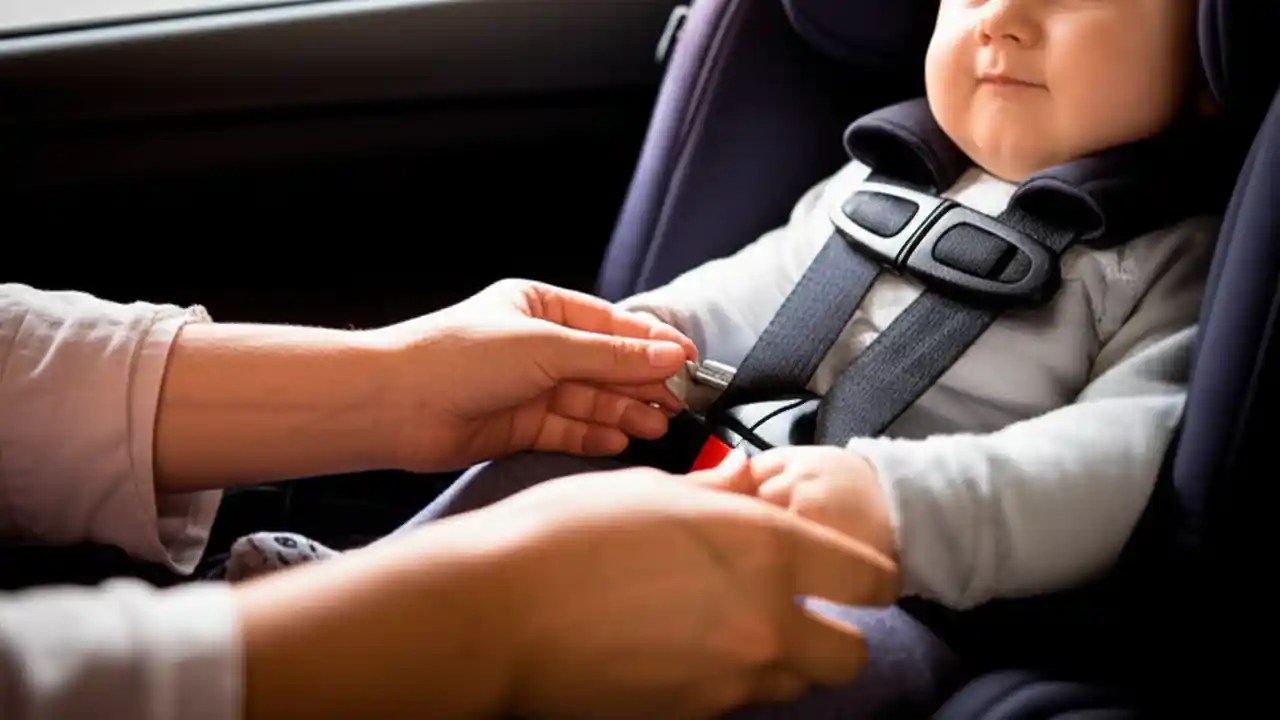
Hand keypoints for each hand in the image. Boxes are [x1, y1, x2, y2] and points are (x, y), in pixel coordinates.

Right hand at [235, 461, 900, 719]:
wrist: (497, 613)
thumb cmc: (564, 537)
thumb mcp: (651, 490)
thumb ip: (718, 494)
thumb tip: (745, 482)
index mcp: (764, 550)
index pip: (870, 578)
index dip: (866, 574)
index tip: (850, 573)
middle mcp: (763, 623)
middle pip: (850, 655)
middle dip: (834, 635)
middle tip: (795, 609)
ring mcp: (728, 683)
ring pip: (793, 684)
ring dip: (779, 660)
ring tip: (723, 626)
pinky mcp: (690, 719)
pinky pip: (734, 704)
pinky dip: (724, 683)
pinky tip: (678, 650)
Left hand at [373, 279, 698, 471]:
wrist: (395, 405)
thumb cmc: (455, 357)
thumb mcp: (546, 347)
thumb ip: (611, 357)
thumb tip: (668, 354)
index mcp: (539, 308)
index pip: (609, 325)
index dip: (650, 343)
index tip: (688, 360)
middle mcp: (535, 346)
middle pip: (603, 366)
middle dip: (640, 384)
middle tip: (678, 402)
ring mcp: (527, 388)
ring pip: (589, 401)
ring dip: (623, 412)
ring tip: (657, 426)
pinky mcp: (518, 426)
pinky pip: (567, 430)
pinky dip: (594, 435)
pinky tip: (621, 440)